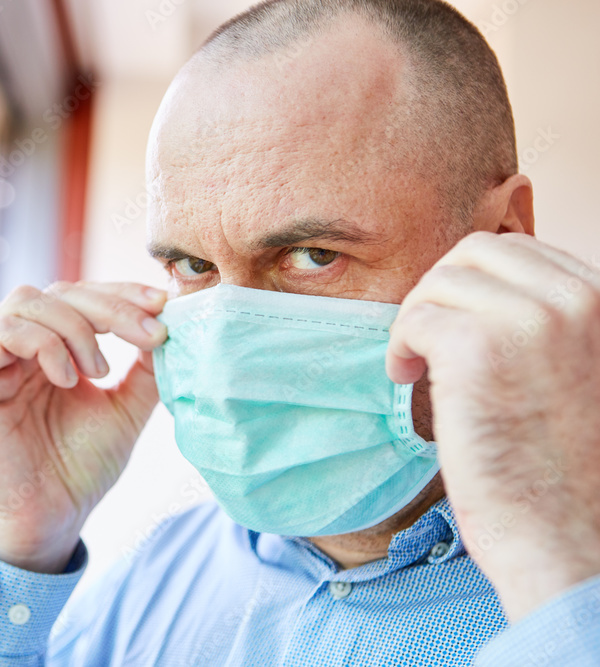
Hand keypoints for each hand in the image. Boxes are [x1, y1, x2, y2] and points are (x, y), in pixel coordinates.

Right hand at [0, 281, 167, 572]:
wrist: (50, 520)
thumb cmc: (80, 469)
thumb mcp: (124, 409)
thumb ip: (144, 367)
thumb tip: (169, 322)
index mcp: (49, 348)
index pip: (80, 296)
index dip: (120, 292)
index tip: (162, 303)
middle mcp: (16, 348)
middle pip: (58, 291)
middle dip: (110, 307)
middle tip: (149, 334)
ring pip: (28, 302)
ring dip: (76, 328)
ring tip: (99, 372)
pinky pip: (2, 334)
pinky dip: (44, 344)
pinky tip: (68, 379)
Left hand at [387, 231, 599, 620]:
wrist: (572, 533)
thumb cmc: (567, 466)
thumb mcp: (576, 370)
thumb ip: (546, 326)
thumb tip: (477, 293)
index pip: (519, 251)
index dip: (472, 285)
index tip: (455, 326)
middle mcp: (575, 298)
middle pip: (475, 252)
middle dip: (441, 291)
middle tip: (428, 340)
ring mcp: (528, 319)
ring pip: (440, 281)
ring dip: (417, 320)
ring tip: (418, 366)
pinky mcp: (477, 348)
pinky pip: (415, 318)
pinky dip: (400, 345)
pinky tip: (407, 379)